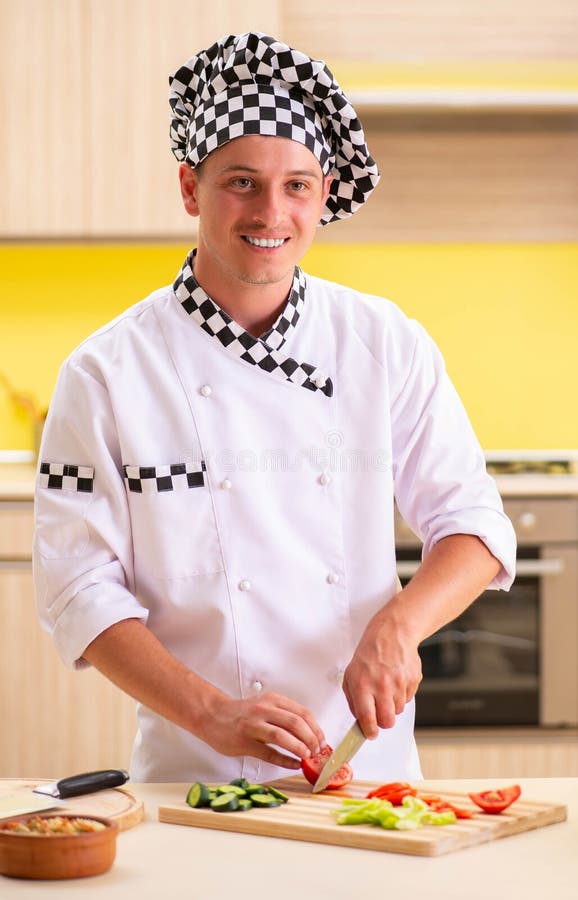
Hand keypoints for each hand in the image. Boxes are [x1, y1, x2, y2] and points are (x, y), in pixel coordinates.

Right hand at [201, 690, 325, 768]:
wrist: (213, 716)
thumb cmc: (242, 713)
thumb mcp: (265, 705)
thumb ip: (284, 715)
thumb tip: (309, 734)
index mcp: (272, 700)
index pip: (302, 712)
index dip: (316, 728)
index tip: (322, 740)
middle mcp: (264, 710)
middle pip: (295, 723)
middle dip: (311, 739)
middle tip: (317, 750)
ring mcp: (253, 725)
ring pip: (282, 736)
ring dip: (299, 748)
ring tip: (307, 757)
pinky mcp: (244, 742)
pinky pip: (269, 753)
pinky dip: (284, 760)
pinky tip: (293, 764)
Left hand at [342, 607, 421, 739]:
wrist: (391, 634)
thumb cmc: (369, 655)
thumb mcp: (350, 675)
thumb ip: (353, 700)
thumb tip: (360, 720)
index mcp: (363, 686)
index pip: (368, 719)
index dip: (369, 731)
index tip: (370, 734)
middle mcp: (382, 686)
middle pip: (387, 722)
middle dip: (383, 722)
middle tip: (380, 714)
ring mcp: (399, 683)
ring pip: (398, 711)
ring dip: (392, 705)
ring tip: (386, 688)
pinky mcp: (413, 680)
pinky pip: (407, 698)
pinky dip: (401, 694)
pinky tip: (395, 680)